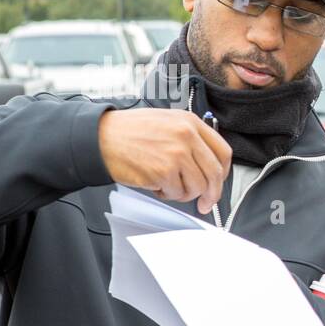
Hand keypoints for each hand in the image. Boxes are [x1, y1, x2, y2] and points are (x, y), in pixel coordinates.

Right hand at [98, 108, 231, 214]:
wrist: (100, 137)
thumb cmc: (130, 132)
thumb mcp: (168, 122)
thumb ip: (191, 139)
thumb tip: (209, 165)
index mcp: (191, 122)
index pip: (223, 152)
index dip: (224, 173)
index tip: (218, 183)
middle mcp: (187, 136)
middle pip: (215, 174)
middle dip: (212, 194)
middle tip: (205, 203)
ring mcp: (176, 154)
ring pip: (197, 187)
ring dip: (184, 193)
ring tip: (167, 184)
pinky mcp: (163, 171)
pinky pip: (176, 193)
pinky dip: (166, 194)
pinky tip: (154, 183)